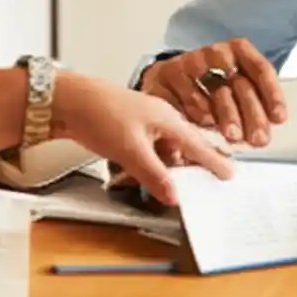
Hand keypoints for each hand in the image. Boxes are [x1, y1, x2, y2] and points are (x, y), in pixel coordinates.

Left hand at [51, 72, 232, 205]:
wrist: (67, 101)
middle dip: (190, 168)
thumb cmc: (100, 113)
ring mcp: (143, 124)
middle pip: (182, 149)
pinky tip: (141, 176)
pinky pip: (147, 151)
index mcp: (168, 119)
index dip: (214, 161)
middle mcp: (160, 119)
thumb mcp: (131, 150)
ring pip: (163, 152)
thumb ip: (154, 175)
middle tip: (200, 187)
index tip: (229, 174)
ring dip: (164, 169)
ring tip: (164, 188)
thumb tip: (173, 195)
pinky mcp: (128, 131)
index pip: (198, 144)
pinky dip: (148, 165)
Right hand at [141, 38, 284, 145]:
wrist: (168, 80)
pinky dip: (200, 112)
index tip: (279, 118)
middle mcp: (216, 52)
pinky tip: (206, 125)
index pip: (261, 69)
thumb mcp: (234, 90)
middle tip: (258, 139)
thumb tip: (273, 123)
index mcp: (239, 51)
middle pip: (240, 83)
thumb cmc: (210, 87)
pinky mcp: (170, 73)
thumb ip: (252, 104)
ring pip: (216, 91)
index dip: (272, 94)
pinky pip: (189, 95)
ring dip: (228, 116)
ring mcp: (191, 61)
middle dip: (252, 114)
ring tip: (234, 137)